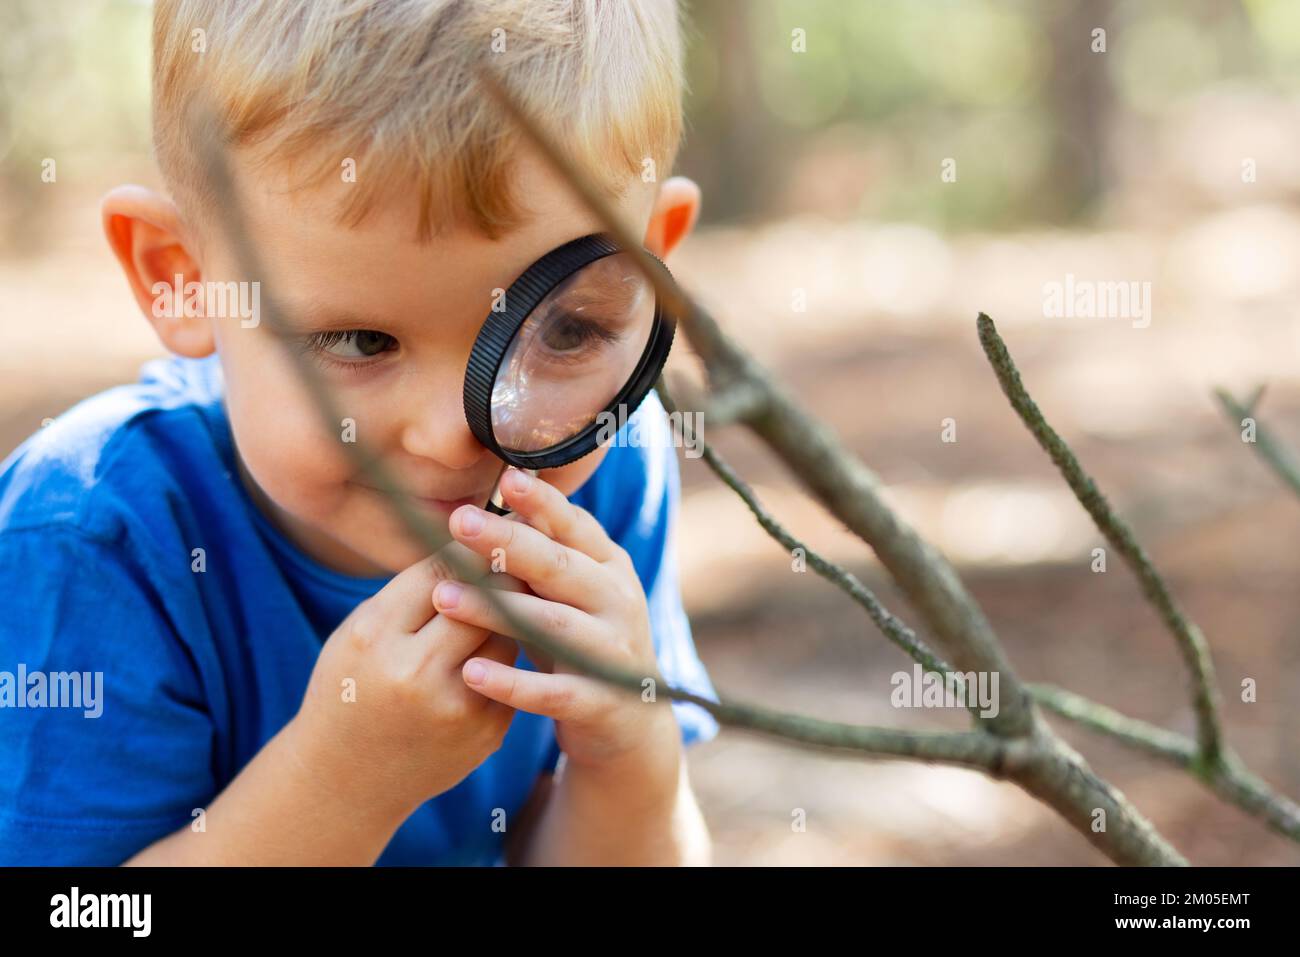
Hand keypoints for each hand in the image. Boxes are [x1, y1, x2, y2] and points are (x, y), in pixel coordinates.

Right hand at [292, 538, 528, 817]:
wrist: (347, 781)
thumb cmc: (350, 689)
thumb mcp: (359, 632)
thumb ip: (409, 591)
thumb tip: (472, 541)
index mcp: (376, 637)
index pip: (441, 571)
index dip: (471, 544)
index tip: (489, 526)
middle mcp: (416, 673)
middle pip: (483, 599)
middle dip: (503, 569)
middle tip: (520, 547)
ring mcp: (457, 707)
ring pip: (506, 633)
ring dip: (512, 610)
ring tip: (512, 593)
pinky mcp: (487, 731)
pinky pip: (512, 672)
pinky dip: (508, 653)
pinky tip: (503, 642)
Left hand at [432, 467, 680, 771]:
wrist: (631, 721)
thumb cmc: (582, 641)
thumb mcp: (568, 593)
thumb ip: (539, 556)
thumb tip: (487, 506)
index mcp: (609, 566)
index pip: (574, 525)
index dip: (542, 502)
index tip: (505, 479)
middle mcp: (618, 601)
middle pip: (559, 566)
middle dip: (508, 543)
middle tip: (458, 523)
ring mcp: (613, 652)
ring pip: (552, 624)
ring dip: (497, 610)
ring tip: (445, 598)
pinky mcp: (601, 700)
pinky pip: (553, 691)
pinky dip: (512, 682)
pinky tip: (470, 672)